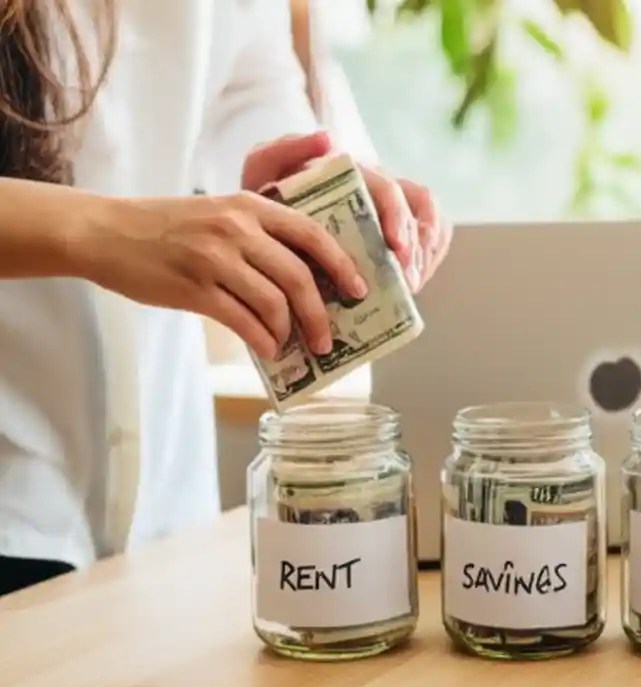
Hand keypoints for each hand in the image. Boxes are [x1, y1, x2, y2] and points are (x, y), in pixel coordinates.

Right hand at [79, 192, 365, 359]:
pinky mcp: (193, 289)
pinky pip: (243, 321)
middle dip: (321, 313)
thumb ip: (260, 235)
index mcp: (249, 206)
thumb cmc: (167, 226)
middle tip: (328, 337)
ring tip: (294, 346)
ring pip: (274, 303)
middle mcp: (236, 229)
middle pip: (299, 276)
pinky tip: (268, 349)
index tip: (359, 289)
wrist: (105, 232)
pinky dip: (262, 340)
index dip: (342, 264)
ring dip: (291, 332)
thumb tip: (306, 279)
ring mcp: (214, 259)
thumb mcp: (219, 214)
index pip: (312, 234)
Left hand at [242, 131, 452, 292]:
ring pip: (430, 223)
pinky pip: (432, 238)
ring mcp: (392, 206)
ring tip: (410, 285)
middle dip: (415, 246)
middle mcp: (378, 183)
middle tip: (405, 280)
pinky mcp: (401, 228)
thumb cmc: (264, 195)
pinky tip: (416, 280)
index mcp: (352, 169)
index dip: (397, 218)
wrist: (264, 222)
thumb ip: (282, 150)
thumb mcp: (261, 170)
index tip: (395, 249)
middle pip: (416, 209)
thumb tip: (328, 138)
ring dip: (425, 255)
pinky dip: (431, 257)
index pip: (388, 188)